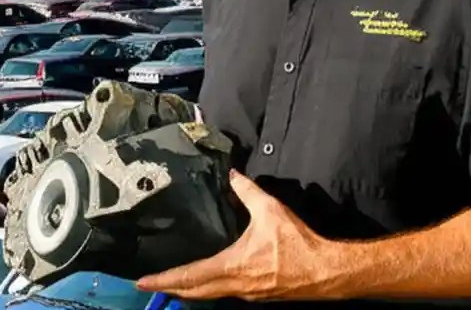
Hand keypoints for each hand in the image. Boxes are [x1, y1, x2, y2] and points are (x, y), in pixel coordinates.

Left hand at [136, 170, 339, 300]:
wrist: (327, 272)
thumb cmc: (298, 244)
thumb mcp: (270, 211)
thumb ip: (247, 191)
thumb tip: (233, 175)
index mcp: (232, 267)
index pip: (190, 276)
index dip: (165, 279)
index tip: (143, 281)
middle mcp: (235, 285)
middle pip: (194, 292)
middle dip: (169, 288)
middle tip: (147, 285)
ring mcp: (246, 294)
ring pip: (208, 295)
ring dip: (187, 291)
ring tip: (170, 285)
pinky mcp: (256, 295)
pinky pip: (223, 294)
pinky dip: (206, 290)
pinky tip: (205, 284)